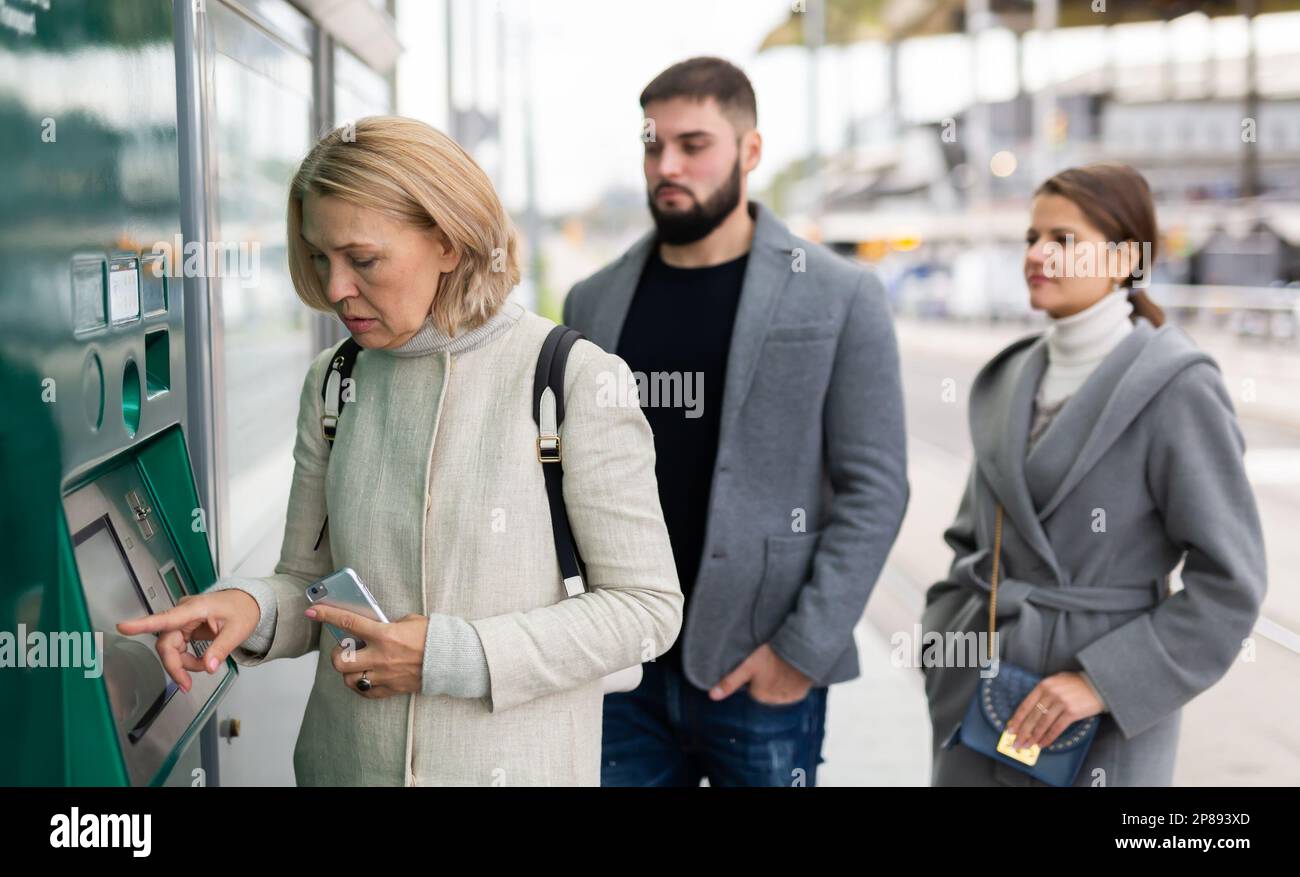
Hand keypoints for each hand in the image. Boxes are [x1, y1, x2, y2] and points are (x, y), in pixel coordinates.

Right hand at [116, 590, 260, 692]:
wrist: (248, 602)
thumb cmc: (243, 610)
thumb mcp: (237, 630)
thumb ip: (221, 649)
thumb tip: (209, 668)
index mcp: (196, 608)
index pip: (166, 619)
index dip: (143, 624)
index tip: (123, 627)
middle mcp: (184, 612)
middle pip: (166, 643)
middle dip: (175, 665)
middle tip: (187, 685)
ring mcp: (182, 620)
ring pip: (170, 648)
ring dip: (182, 663)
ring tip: (204, 667)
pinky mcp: (183, 627)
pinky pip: (176, 647)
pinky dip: (186, 659)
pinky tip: (199, 662)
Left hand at [307, 604, 428, 698]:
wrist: (451, 659)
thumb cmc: (432, 636)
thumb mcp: (409, 621)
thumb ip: (387, 624)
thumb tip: (373, 627)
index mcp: (385, 634)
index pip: (349, 622)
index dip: (327, 615)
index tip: (312, 611)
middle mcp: (381, 657)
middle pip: (341, 661)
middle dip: (338, 655)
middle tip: (346, 649)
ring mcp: (385, 675)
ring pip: (349, 680)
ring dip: (349, 672)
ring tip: (357, 664)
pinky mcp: (391, 688)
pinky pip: (365, 692)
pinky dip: (362, 684)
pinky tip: (367, 676)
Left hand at [708, 643, 812, 704]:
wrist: (800, 649)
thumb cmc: (771, 655)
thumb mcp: (747, 665)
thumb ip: (730, 682)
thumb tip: (712, 696)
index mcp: (759, 696)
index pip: (752, 689)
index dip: (754, 675)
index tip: (758, 664)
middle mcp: (775, 701)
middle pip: (766, 691)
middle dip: (767, 680)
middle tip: (770, 662)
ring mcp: (790, 698)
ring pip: (780, 691)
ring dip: (780, 682)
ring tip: (781, 664)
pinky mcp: (802, 692)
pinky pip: (794, 690)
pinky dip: (793, 683)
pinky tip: (792, 670)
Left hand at [1005, 671, 1103, 750]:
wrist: (1100, 684)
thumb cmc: (1078, 683)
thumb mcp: (1058, 680)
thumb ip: (1045, 691)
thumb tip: (1030, 709)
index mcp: (1044, 685)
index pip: (1026, 705)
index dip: (1017, 719)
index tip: (1010, 729)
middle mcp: (1051, 693)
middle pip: (1033, 716)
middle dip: (1023, 731)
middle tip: (1016, 742)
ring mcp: (1061, 703)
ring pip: (1043, 724)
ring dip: (1034, 737)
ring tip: (1028, 745)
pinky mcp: (1072, 712)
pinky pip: (1057, 728)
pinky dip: (1049, 737)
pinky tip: (1043, 744)